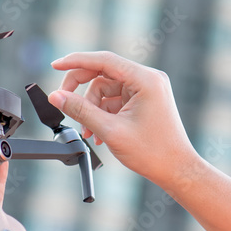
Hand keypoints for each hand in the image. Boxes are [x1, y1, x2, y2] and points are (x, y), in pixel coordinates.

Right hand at [49, 51, 198, 187]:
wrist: (176, 170)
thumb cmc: (152, 153)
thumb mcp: (110, 130)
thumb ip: (80, 110)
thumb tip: (56, 96)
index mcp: (145, 80)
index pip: (103, 60)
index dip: (76, 61)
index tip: (54, 65)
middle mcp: (148, 79)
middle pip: (103, 73)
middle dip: (82, 91)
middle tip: (64, 104)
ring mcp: (147, 89)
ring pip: (106, 88)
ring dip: (92, 108)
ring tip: (88, 132)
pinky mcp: (145, 100)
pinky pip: (116, 99)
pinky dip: (104, 113)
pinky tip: (99, 133)